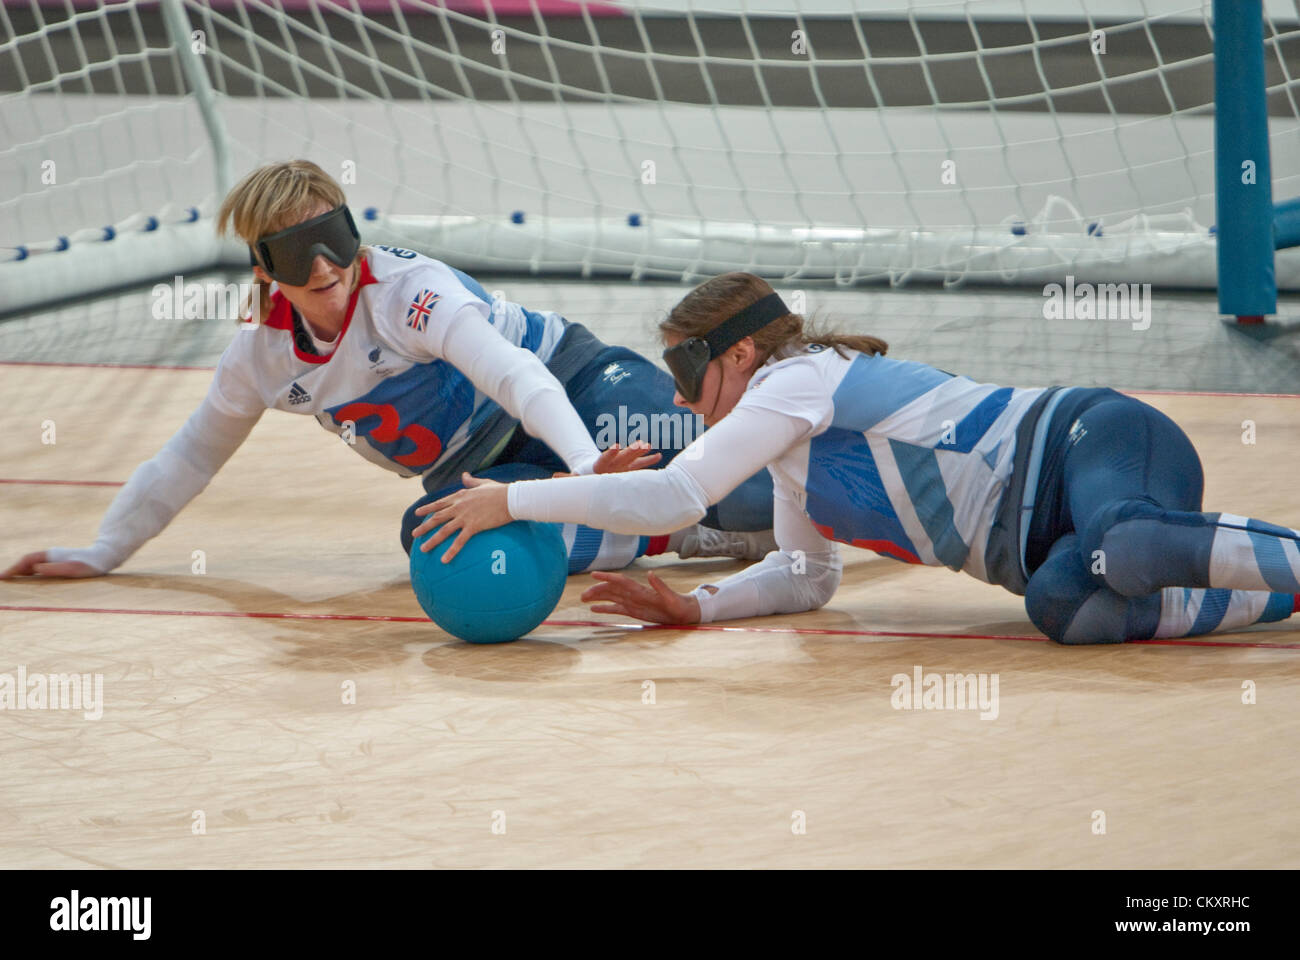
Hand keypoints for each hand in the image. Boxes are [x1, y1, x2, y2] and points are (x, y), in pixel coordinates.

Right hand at [1, 550, 101, 579]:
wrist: (105, 556)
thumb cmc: (90, 564)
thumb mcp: (72, 569)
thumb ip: (54, 568)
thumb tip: (35, 568)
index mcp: (51, 555)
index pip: (26, 561)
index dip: (14, 568)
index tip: (3, 576)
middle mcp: (51, 555)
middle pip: (27, 562)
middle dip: (14, 570)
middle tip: (2, 579)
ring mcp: (55, 558)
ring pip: (33, 564)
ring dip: (21, 570)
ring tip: (10, 579)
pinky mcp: (60, 562)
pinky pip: (40, 566)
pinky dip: (31, 571)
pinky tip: (29, 577)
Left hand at [412, 473, 511, 562]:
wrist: (511, 498)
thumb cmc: (500, 491)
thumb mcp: (483, 483)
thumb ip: (471, 481)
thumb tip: (464, 475)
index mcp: (460, 496)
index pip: (440, 503)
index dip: (427, 508)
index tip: (417, 513)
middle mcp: (459, 506)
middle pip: (437, 517)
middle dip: (424, 526)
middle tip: (414, 533)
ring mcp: (465, 517)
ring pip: (444, 530)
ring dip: (432, 540)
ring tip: (423, 549)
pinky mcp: (474, 526)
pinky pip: (460, 541)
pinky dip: (451, 551)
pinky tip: (444, 560)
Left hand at [552, 441, 660, 478]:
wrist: (593, 471)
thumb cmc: (585, 477)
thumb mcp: (576, 479)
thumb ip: (568, 479)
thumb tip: (553, 478)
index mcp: (600, 465)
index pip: (605, 458)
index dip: (610, 452)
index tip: (617, 445)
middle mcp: (612, 462)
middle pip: (622, 456)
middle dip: (631, 451)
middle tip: (640, 443)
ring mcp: (621, 464)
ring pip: (632, 458)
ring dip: (640, 453)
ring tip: (649, 445)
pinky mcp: (627, 467)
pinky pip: (639, 465)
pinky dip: (648, 461)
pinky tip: (658, 456)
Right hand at [580, 570, 701, 623]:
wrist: (684, 612)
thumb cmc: (679, 604)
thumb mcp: (671, 596)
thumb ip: (660, 585)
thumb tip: (650, 574)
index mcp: (641, 590)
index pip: (620, 581)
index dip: (607, 577)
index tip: (594, 574)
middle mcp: (634, 594)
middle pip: (612, 589)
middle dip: (597, 590)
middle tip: (582, 594)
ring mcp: (633, 602)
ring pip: (611, 598)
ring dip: (598, 597)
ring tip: (583, 599)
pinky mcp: (634, 611)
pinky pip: (616, 609)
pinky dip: (605, 608)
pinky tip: (594, 609)